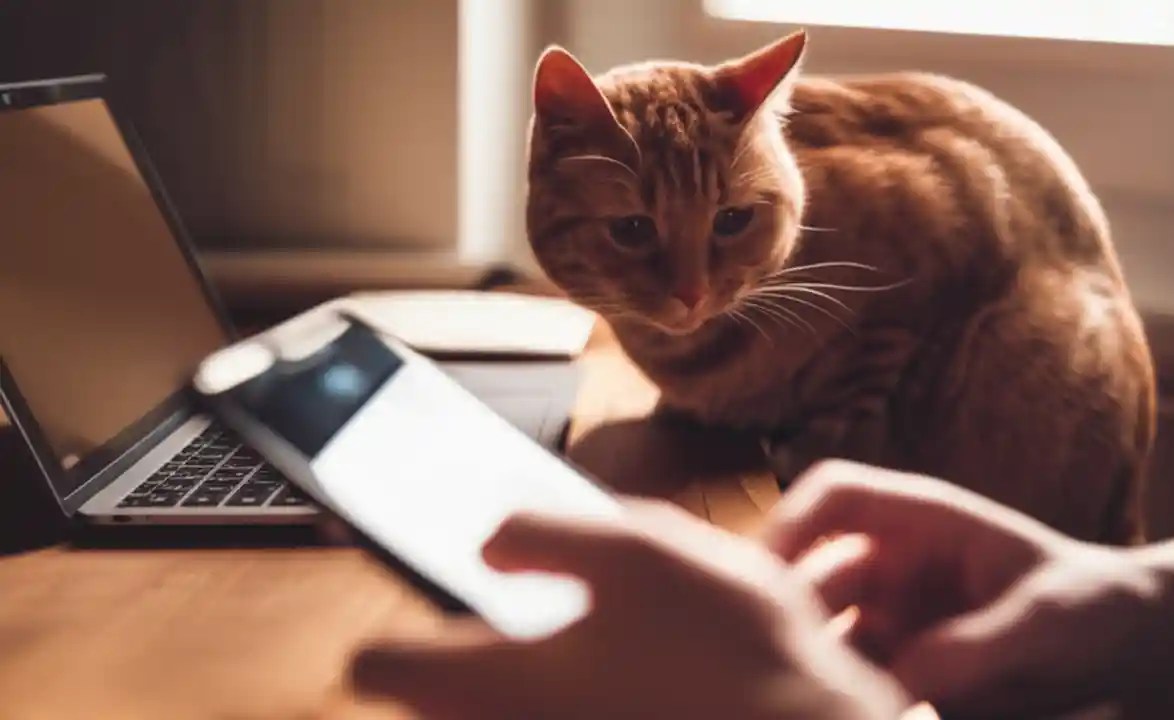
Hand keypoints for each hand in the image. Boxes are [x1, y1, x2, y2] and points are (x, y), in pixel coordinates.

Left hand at [350, 499, 910, 719]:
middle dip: (471, 660)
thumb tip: (489, 546)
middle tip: (537, 623)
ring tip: (609, 653)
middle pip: (436, 701)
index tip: (422, 612)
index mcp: (492, 683)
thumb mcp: (637, 551)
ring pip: (503, 713)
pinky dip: (576, 706)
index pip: (375, 663)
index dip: (395, 625)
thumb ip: (541, 537)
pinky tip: (642, 684)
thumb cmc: (731, 658)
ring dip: (533, 684)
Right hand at [763, 460, 1161, 717]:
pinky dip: (840, 698)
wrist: (1128, 653)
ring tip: (824, 699)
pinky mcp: (896, 670)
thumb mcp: (1046, 620)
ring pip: (820, 638)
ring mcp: (888, 620)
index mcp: (921, 521)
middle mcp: (890, 566)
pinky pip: (849, 682)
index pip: (836, 496)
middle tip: (789, 663)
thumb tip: (900, 682)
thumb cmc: (1093, 607)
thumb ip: (975, 645)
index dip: (791, 521)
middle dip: (793, 616)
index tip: (764, 572)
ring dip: (816, 666)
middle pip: (810, 576)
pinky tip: (849, 711)